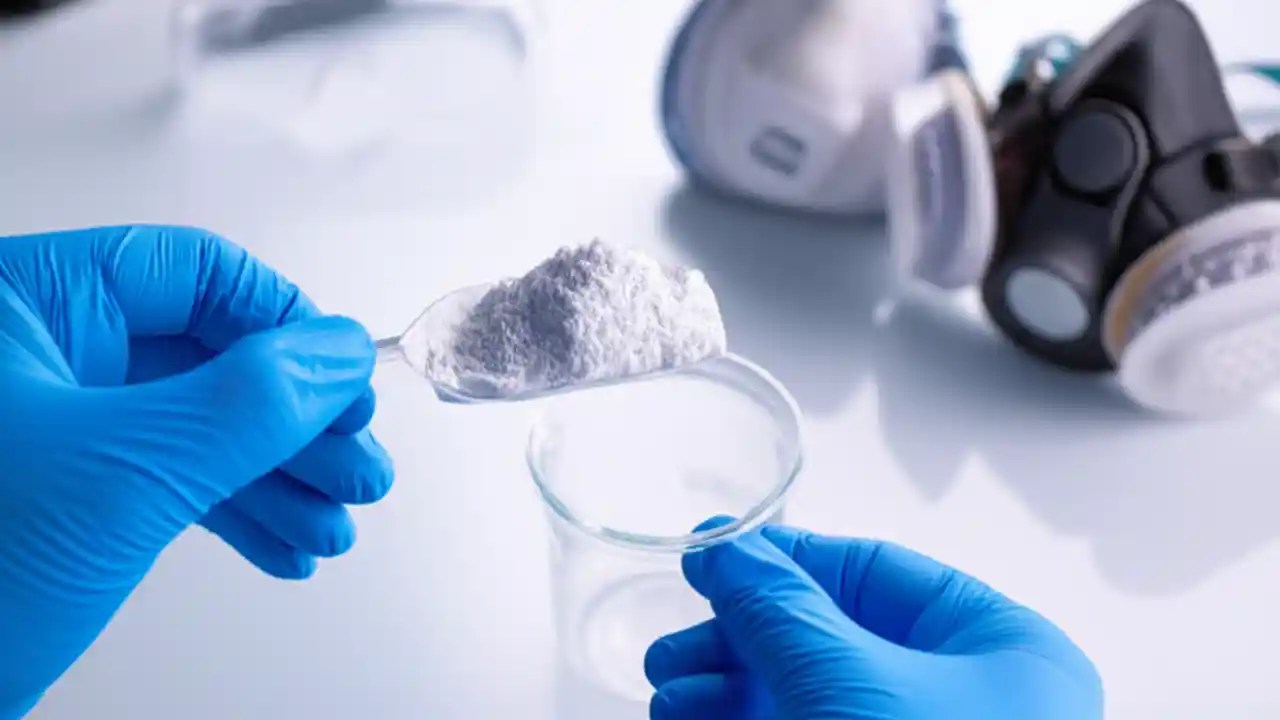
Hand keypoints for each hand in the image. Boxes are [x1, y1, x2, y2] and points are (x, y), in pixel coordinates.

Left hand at [0, 226, 393, 716]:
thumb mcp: (119, 475)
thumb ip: (244, 403)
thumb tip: (336, 353)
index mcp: (23, 304)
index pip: (190, 274)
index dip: (283, 324)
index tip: (346, 379)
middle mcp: (39, 356)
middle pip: (209, 358)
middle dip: (295, 425)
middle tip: (358, 466)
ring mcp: (56, 430)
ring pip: (199, 429)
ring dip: (280, 480)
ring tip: (336, 526)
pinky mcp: (67, 496)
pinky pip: (172, 483)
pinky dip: (237, 516)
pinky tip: (288, 547)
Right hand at [645, 518, 1102, 719]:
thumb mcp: (842, 682)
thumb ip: (777, 608)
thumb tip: (728, 548)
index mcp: (1002, 650)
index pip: (878, 574)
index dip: (784, 561)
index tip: (711, 556)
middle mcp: (971, 701)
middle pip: (833, 640)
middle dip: (741, 641)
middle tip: (674, 647)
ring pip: (812, 700)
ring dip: (731, 693)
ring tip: (668, 695)